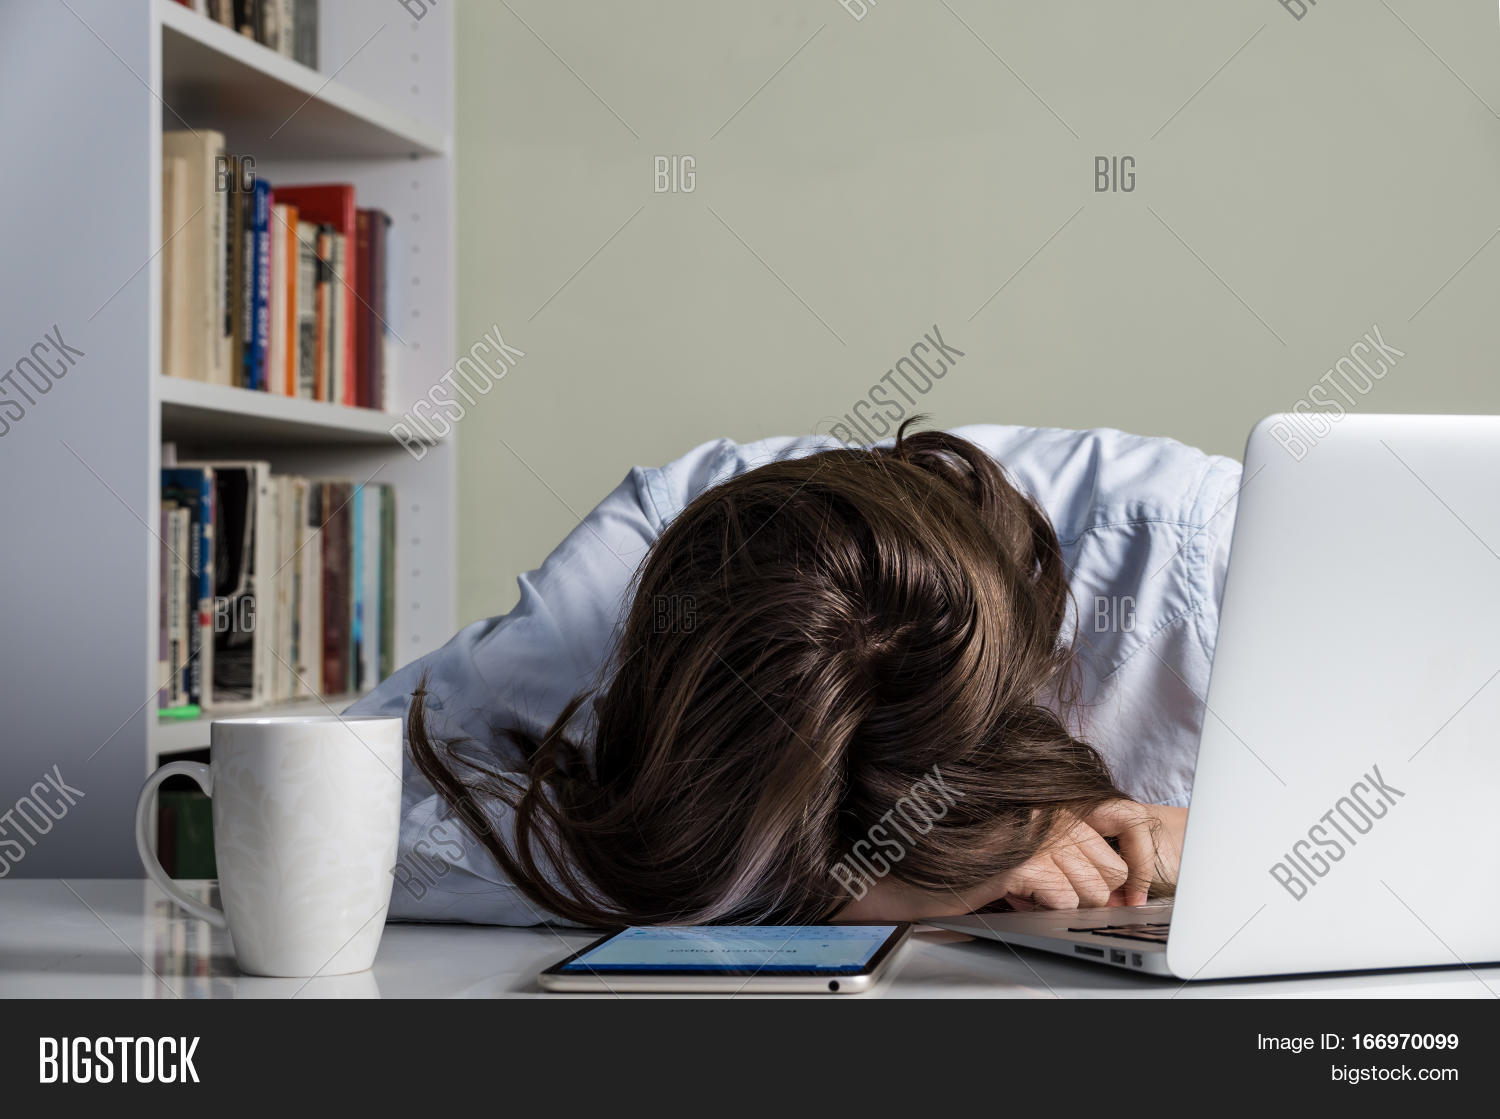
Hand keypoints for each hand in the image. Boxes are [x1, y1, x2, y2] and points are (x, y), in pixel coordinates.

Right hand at [837, 801, 1186, 921]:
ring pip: (1090, 890)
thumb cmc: (970, 861)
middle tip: (1055, 899)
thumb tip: (1111, 886)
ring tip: (1031, 896)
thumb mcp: (1026, 847)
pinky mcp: (1018, 860)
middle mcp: (1049, 810)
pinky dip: (1046, 910)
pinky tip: (1018, 898)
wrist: (916, 872)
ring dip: (1065, 906)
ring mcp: (1034, 832)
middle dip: (1089, 897)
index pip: (1116, 848)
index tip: (1103, 900)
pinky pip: (1062, 898)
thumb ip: (1066, 852)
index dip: (1113, 883)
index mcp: (1055, 801)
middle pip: (1110, 872)